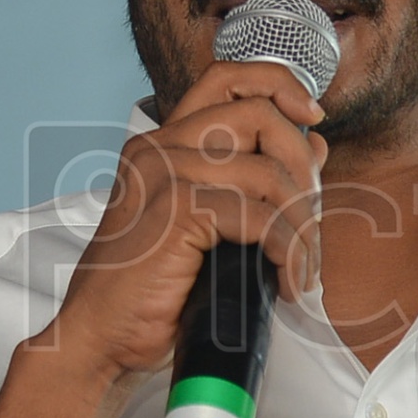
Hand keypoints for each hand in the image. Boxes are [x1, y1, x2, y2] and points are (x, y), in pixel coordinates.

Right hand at [54, 60, 327, 378]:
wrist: (101, 339)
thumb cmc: (153, 290)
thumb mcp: (209, 225)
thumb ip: (254, 180)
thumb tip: (316, 143)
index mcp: (164, 144)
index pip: (227, 78)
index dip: (279, 84)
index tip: (314, 116)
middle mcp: (160, 148)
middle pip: (261, 116)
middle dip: (304, 170)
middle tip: (310, 226)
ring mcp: (165, 175)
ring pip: (270, 174)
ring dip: (302, 226)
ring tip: (302, 268)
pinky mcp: (176, 211)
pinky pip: (260, 218)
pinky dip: (287, 252)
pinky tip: (286, 283)